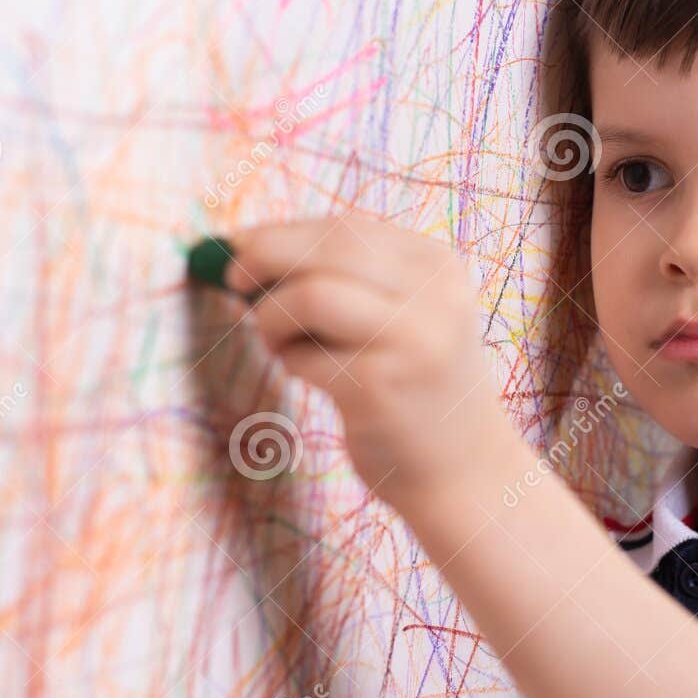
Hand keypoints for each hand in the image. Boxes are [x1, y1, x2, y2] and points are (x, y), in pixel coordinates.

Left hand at [218, 213, 521, 509]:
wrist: (464, 470)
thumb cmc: (413, 385)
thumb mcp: (402, 315)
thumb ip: (344, 277)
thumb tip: (246, 247)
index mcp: (438, 266)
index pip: (347, 228)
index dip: (282, 233)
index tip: (241, 247)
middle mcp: (435, 296)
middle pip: (329, 248)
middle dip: (265, 257)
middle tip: (232, 280)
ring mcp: (413, 342)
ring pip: (311, 296)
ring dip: (272, 316)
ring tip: (278, 342)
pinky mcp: (382, 389)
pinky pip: (305, 357)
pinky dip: (291, 361)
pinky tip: (309, 376)